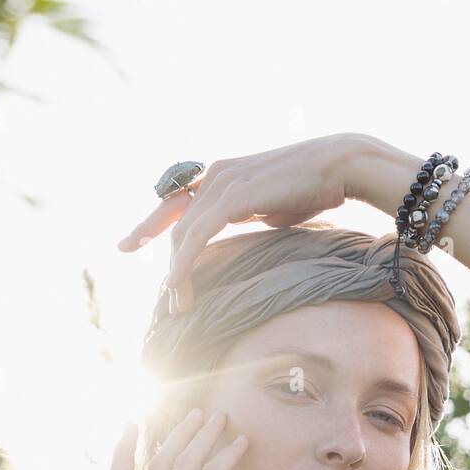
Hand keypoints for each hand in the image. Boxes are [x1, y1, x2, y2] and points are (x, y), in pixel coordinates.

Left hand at [116, 132, 359, 310]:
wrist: (338, 165)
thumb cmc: (312, 186)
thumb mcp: (269, 204)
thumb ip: (249, 214)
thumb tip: (246, 229)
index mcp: (222, 174)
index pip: (177, 201)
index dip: (151, 223)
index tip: (130, 243)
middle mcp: (215, 174)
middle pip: (173, 218)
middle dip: (154, 249)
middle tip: (160, 291)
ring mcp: (223, 182)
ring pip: (184, 232)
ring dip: (177, 272)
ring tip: (178, 303)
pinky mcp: (234, 196)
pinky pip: (199, 234)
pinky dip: (186, 262)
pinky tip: (179, 283)